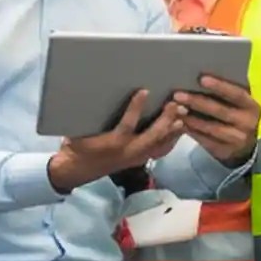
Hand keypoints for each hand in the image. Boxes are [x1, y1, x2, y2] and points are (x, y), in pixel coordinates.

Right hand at [47, 89, 185, 192]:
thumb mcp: (80, 129)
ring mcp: (136, 157)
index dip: (136, 107)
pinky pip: (160, 151)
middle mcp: (128, 152)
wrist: (76, 169)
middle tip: (175, 103)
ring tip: (184, 114)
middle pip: (153, 136)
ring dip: (173, 130)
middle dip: (166, 119)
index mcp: (112, 142)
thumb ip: (92, 116)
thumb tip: (97, 92)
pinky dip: (171, 140)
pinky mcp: (139, 160)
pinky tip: (179, 129)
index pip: (127, 124)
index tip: (144, 90)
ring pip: (161, 145)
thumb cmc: (77, 144)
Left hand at [171, 76, 259, 167]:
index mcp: (252, 107)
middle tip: (178, 94)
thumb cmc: (237, 116)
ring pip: (210, 127)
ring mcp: (237, 140)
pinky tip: (179, 123)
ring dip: (190, 118)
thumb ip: (227, 94)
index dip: (220, 86)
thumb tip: (200, 78)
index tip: (201, 79)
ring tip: (175, 109)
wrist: (244, 147)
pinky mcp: (224, 151)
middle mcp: (248, 124)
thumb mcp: (240, 105)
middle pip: (220, 111)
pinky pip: (205, 140)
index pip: (237, 94)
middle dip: (197, 102)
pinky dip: (191, 131)